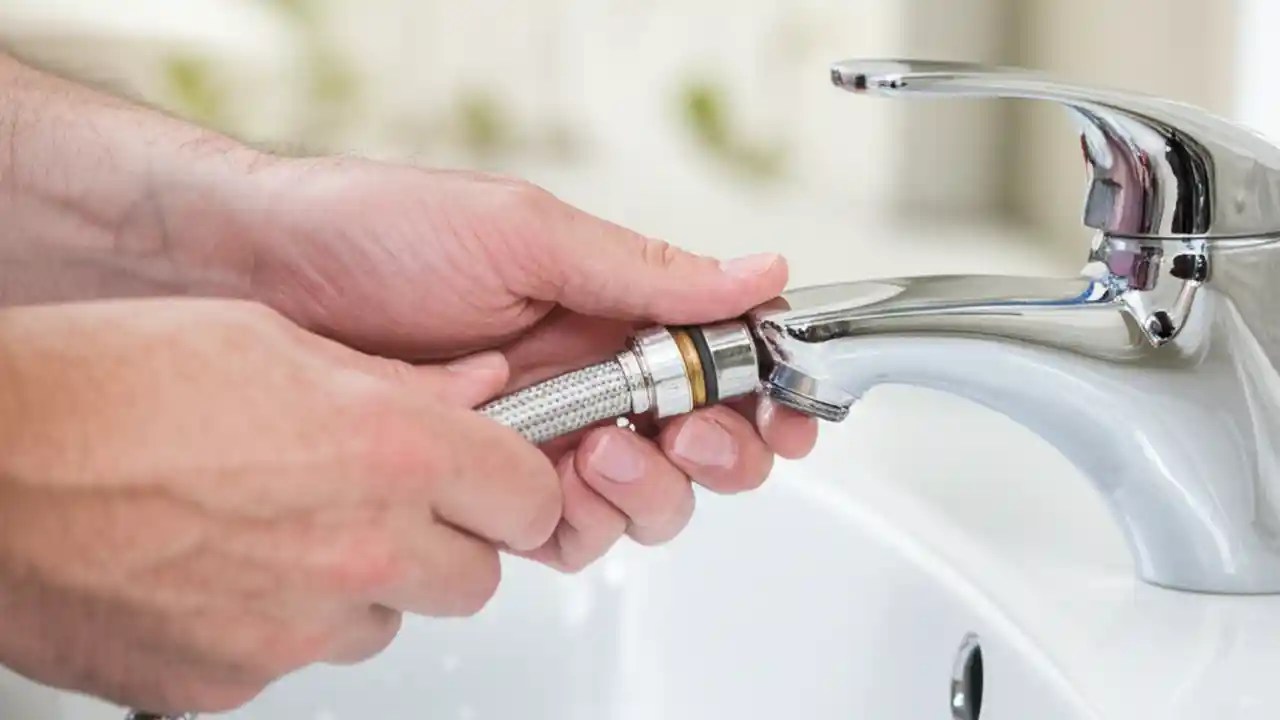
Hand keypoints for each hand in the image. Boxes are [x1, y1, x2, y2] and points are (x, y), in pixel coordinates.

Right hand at [0, 299, 558, 712]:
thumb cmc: (108, 382)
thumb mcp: (272, 339)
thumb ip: (396, 380)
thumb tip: (473, 393)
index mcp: (388, 451)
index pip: (532, 499)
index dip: (516, 486)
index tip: (497, 476)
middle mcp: (359, 551)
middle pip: (475, 576)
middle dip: (447, 541)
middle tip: (387, 499)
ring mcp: (296, 630)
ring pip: (385, 621)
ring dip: (362, 582)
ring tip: (281, 522)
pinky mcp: (230, 682)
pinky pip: (295, 658)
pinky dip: (278, 620)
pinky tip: (221, 564)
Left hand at [232, 157, 819, 569]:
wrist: (263, 274)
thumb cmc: (381, 232)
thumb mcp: (526, 235)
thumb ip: (644, 273)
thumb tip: (756, 274)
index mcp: (610, 309)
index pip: (721, 359)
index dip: (766, 390)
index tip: (784, 408)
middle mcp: (588, 376)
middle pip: (702, 446)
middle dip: (718, 451)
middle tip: (686, 430)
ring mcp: (542, 436)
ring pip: (642, 501)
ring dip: (646, 488)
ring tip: (599, 447)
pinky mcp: (489, 485)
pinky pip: (563, 533)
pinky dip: (578, 522)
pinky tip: (550, 480)